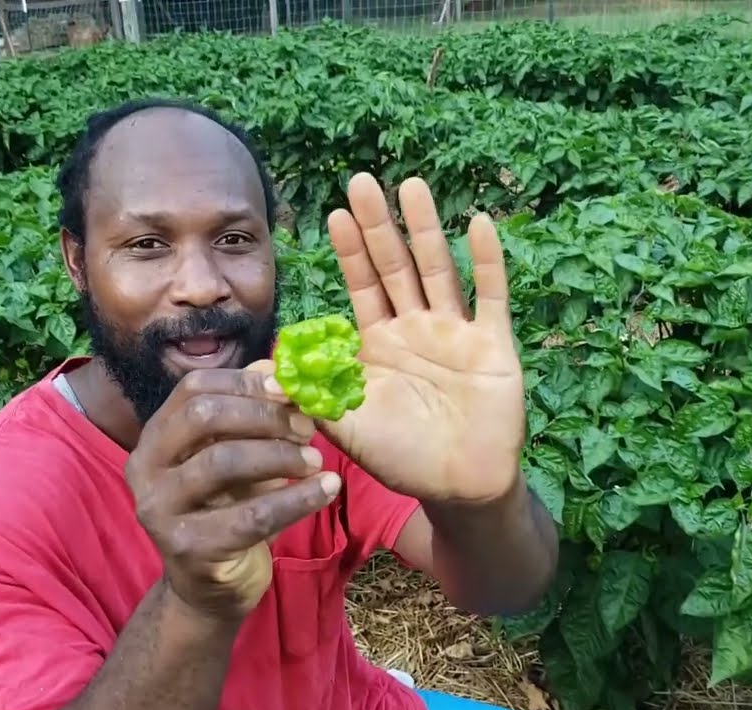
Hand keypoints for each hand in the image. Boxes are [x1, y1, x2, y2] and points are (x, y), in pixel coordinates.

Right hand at [124, 363, 342, 618]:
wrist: (210, 588)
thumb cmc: (227, 510)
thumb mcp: (236, 457)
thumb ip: (250, 415)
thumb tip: (279, 372)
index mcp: (155, 438)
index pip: (194, 389)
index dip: (245, 383)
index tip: (290, 389)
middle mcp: (145, 469)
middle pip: (204, 418)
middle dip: (264, 416)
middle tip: (308, 426)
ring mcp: (160, 511)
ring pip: (223, 462)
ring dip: (280, 456)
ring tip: (317, 459)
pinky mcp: (188, 549)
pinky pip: (250, 517)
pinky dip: (297, 499)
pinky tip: (328, 488)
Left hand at [320, 174, 525, 504]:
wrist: (459, 485)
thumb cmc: (400, 455)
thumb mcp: (346, 424)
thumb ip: (309, 395)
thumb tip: (258, 374)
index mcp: (379, 343)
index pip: (361, 286)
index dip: (349, 251)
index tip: (333, 214)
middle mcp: (416, 328)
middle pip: (394, 266)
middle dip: (378, 225)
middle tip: (362, 181)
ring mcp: (455, 333)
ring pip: (438, 270)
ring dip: (426, 229)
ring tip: (411, 185)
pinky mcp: (493, 345)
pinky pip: (490, 297)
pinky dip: (487, 261)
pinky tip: (477, 223)